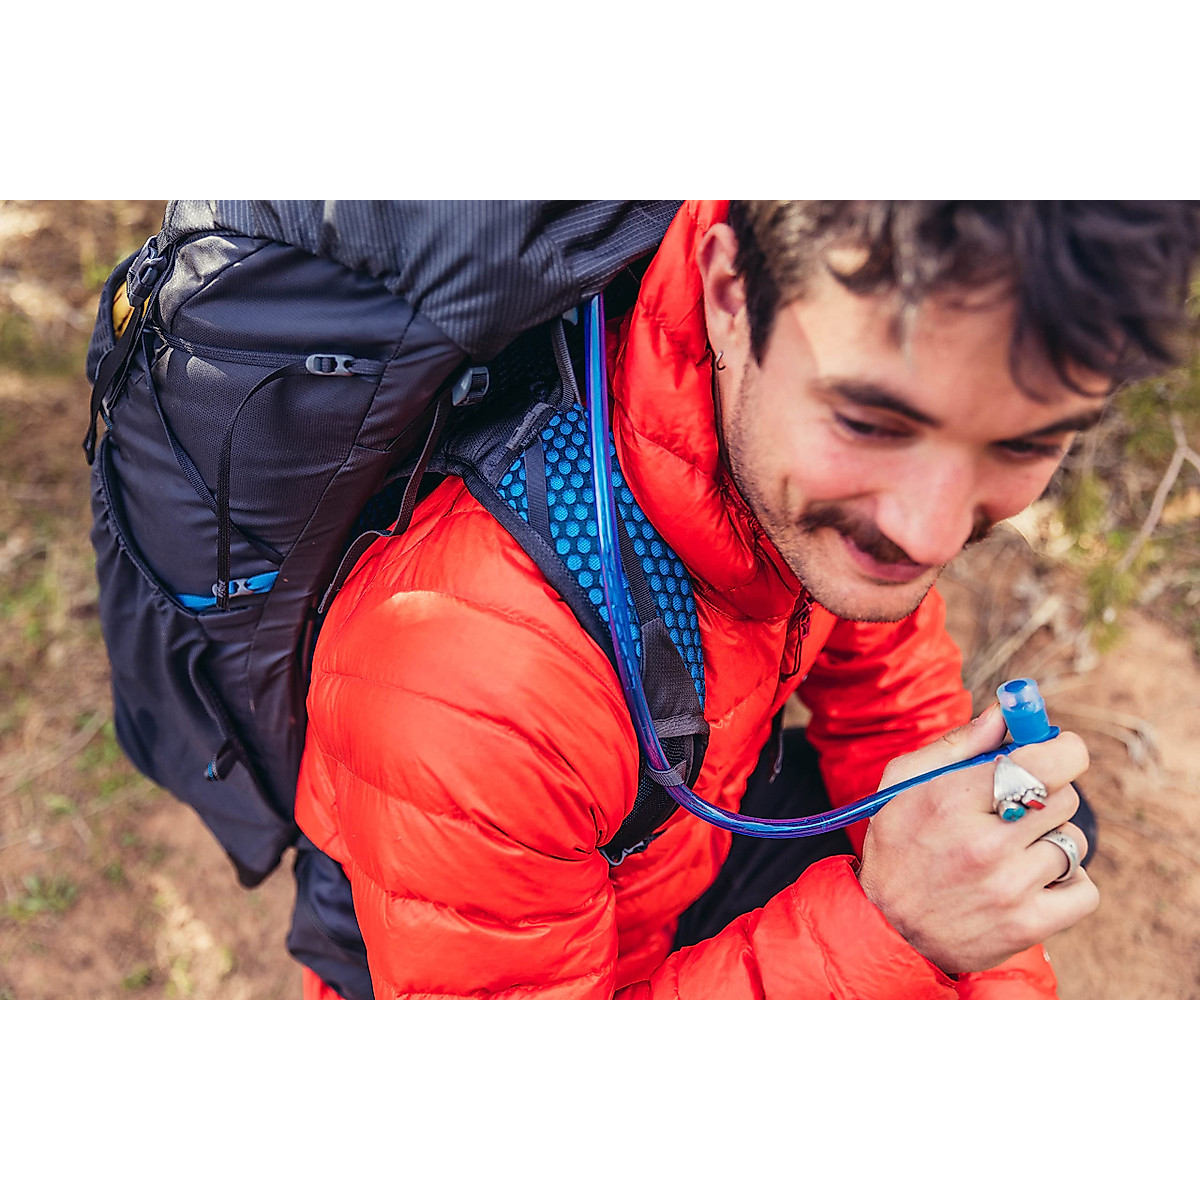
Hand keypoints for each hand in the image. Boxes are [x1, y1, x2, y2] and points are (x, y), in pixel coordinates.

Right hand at [856, 705, 1099, 975]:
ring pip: (1074, 843)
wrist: (885, 927)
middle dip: (1047, 796)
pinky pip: (1085, 891)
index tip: (1057, 752)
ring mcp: (1009, 888)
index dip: (1063, 750)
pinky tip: (1035, 880)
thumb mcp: (904, 782)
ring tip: (1017, 851)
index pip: (1046, 762)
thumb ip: (958, 744)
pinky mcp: (1027, 926)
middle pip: (1064, 799)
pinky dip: (1068, 883)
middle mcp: (985, 844)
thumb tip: (1005, 714)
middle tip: (1017, 808)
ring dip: (1052, 842)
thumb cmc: (897, 846)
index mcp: (954, 800)